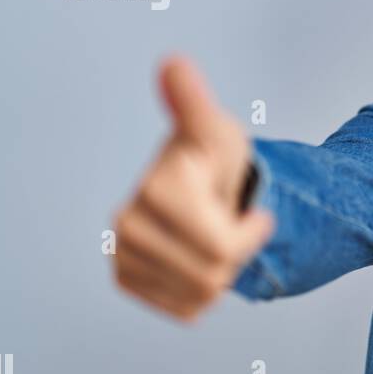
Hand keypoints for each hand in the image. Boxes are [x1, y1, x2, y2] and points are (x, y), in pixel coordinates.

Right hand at [112, 56, 274, 319]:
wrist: (197, 188)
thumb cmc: (212, 158)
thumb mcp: (216, 132)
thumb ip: (195, 103)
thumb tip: (173, 63)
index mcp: (154, 191)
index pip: (223, 248)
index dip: (251, 233)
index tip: (251, 210)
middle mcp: (125, 226)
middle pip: (212, 276)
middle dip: (235, 254)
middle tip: (228, 223)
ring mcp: (121, 256)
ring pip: (200, 297)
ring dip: (221, 272)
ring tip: (211, 237)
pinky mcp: (125, 280)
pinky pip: (185, 310)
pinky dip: (203, 292)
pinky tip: (195, 257)